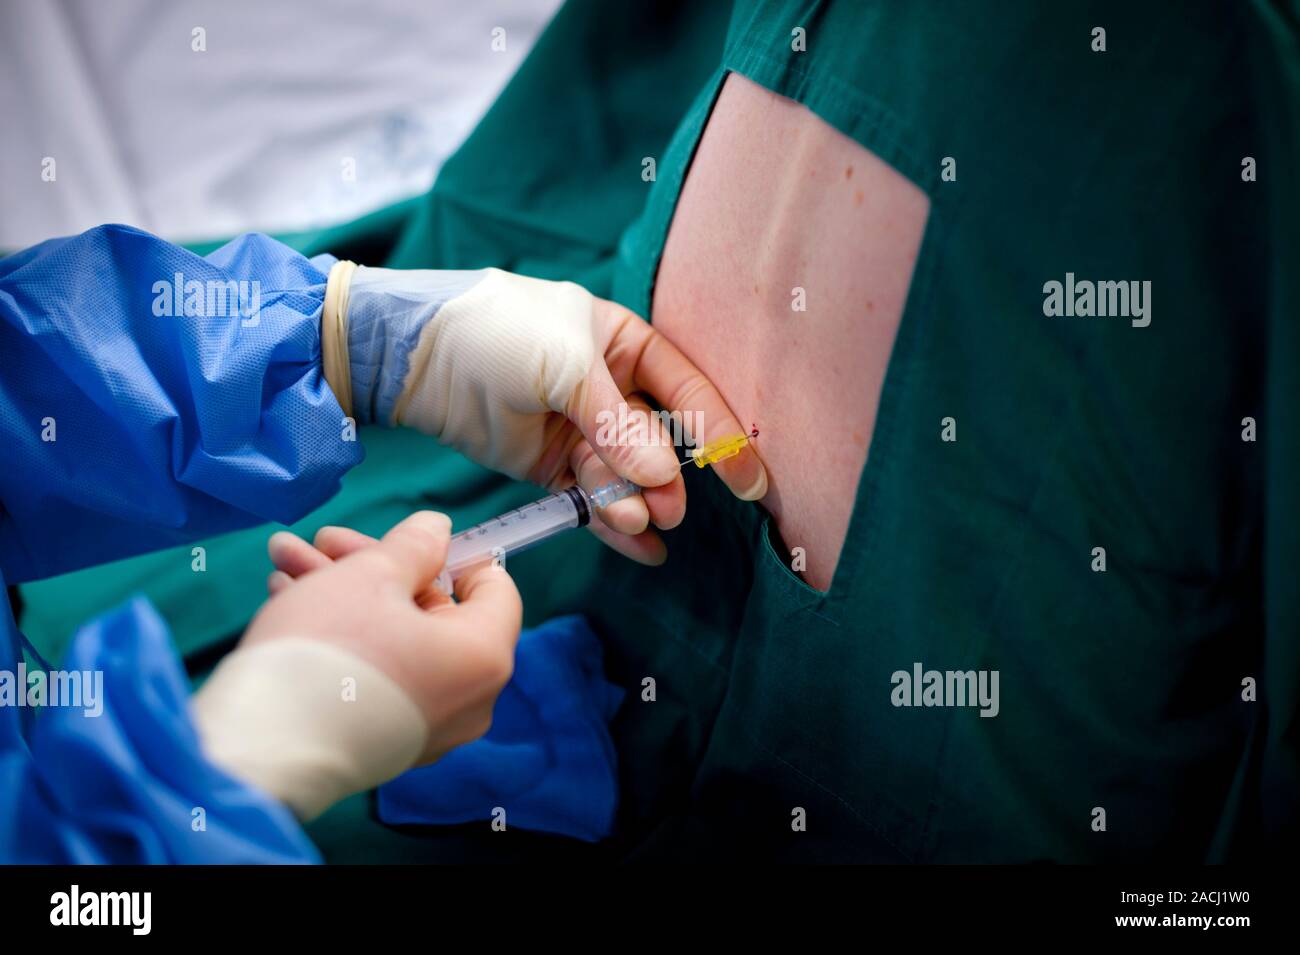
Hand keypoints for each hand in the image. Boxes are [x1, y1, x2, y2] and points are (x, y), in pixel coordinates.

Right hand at [245, 511, 520, 764]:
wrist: (264, 747)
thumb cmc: (332, 649)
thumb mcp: (372, 575)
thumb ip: (413, 545)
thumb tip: (438, 530)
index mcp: (484, 656)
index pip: (496, 590)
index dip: (455, 554)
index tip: (411, 537)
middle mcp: (468, 700)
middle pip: (430, 611)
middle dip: (373, 567)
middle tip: (323, 540)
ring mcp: (425, 728)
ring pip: (394, 639)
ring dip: (343, 592)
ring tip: (286, 558)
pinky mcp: (382, 743)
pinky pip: (377, 675)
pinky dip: (342, 636)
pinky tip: (287, 596)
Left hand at [323, 265, 767, 565]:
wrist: (417, 357)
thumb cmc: (497, 333)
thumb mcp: (563, 366)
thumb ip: (616, 423)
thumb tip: (661, 475)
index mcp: (625, 345)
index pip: (686, 392)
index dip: (718, 434)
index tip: (747, 482)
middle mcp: (611, 388)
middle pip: (658, 443)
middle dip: (665, 479)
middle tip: (666, 509)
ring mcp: (582, 430)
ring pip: (625, 476)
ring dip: (632, 501)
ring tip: (631, 518)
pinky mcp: (552, 466)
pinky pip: (591, 497)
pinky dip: (609, 522)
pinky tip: (636, 546)